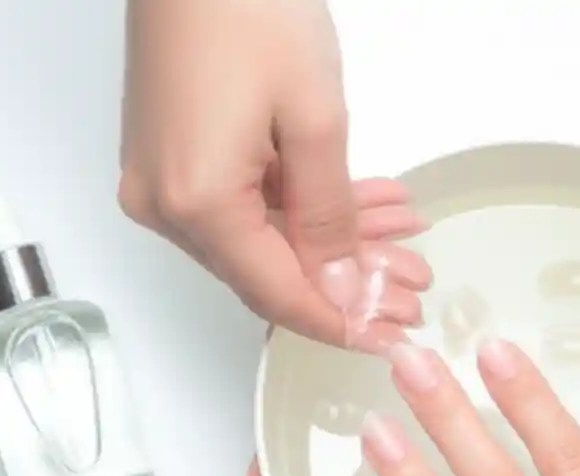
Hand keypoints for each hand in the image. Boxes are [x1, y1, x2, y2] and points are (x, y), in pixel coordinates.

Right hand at [119, 0, 429, 351]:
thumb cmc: (251, 12)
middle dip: (350, 281)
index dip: (342, 322)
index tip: (394, 338)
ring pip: (264, 238)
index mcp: (196, 204)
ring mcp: (163, 182)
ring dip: (335, 241)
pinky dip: (303, 207)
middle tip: (416, 287)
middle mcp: (166, 207)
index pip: (278, 294)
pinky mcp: (172, 157)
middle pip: (270, 271)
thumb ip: (330, 219)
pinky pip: (245, 204)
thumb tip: (343, 292)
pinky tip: (364, 204)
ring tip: (405, 239)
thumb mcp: (313, 121)